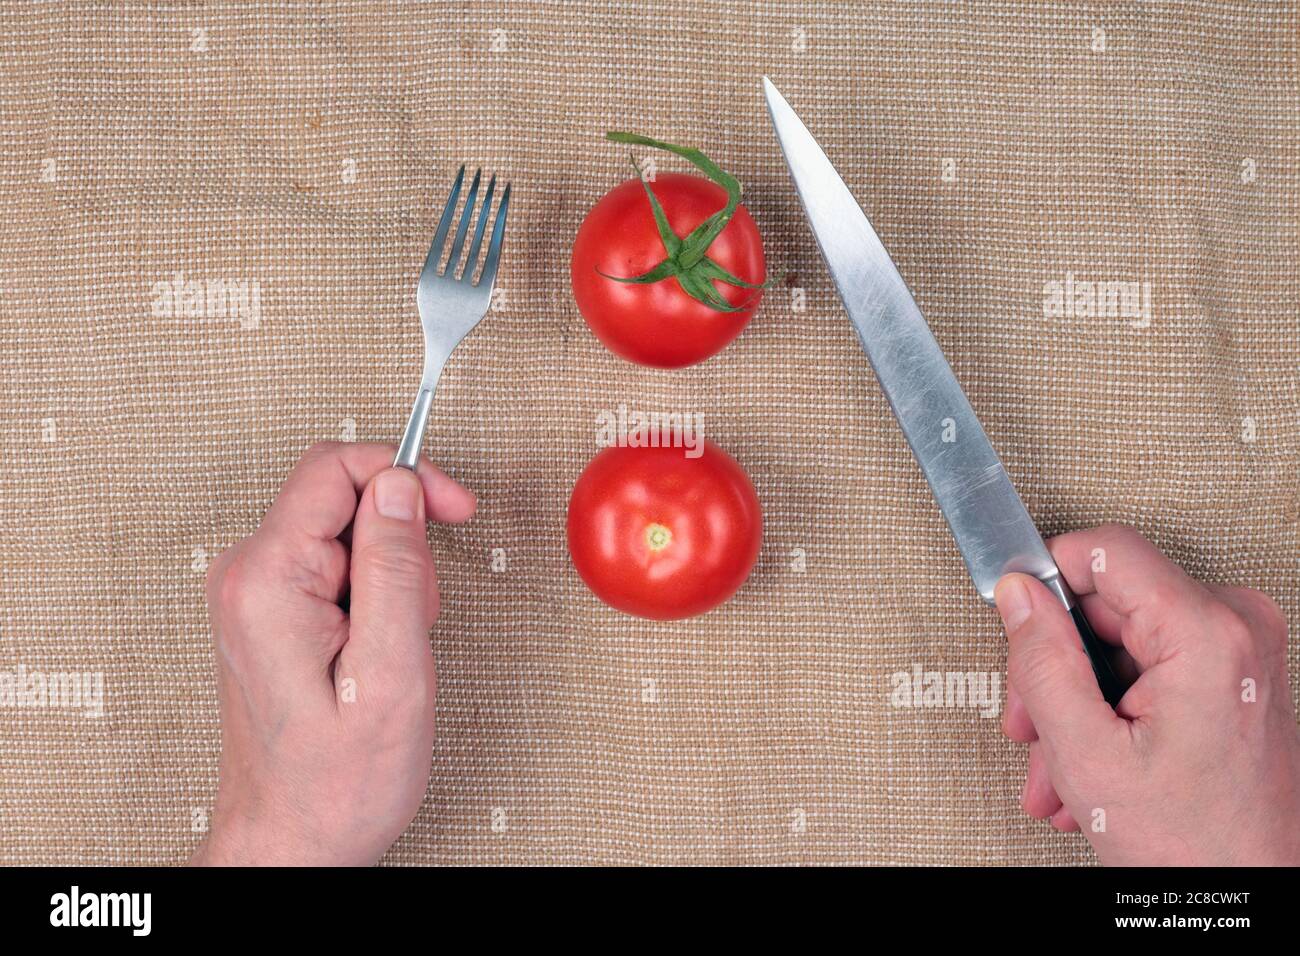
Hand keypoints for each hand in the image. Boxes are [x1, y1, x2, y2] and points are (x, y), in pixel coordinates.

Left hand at [189, 442, 475, 865]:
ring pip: (346, 534)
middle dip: (402, 542)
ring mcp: (255, 593)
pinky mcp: (270, 610)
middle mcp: (248, 575)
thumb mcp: (392, 672)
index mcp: (269, 579)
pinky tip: (377, 648)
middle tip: (419, 611)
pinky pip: (336, 567)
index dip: (406, 474)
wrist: (292, 840)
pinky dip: (373, 597)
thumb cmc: (336, 781)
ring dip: (391, 576)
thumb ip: (396, 569)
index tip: (454, 506)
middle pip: (343, 499)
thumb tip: (399, 486)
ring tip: (396, 645)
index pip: (335, 468)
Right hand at [997, 524, 1299, 865]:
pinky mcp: (1235, 674)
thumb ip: (1043, 662)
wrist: (1256, 893)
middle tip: (1033, 725)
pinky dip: (1110, 710)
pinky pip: (1148, 666)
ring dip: (1076, 703)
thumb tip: (1019, 595)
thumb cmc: (1197, 848)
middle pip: (1106, 605)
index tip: (1014, 615)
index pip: (1104, 551)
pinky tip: (1092, 762)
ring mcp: (1240, 650)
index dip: (1046, 579)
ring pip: (1119, 643)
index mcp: (1206, 634)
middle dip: (1055, 668)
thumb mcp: (1088, 754)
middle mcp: (1235, 627)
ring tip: (1060, 767)